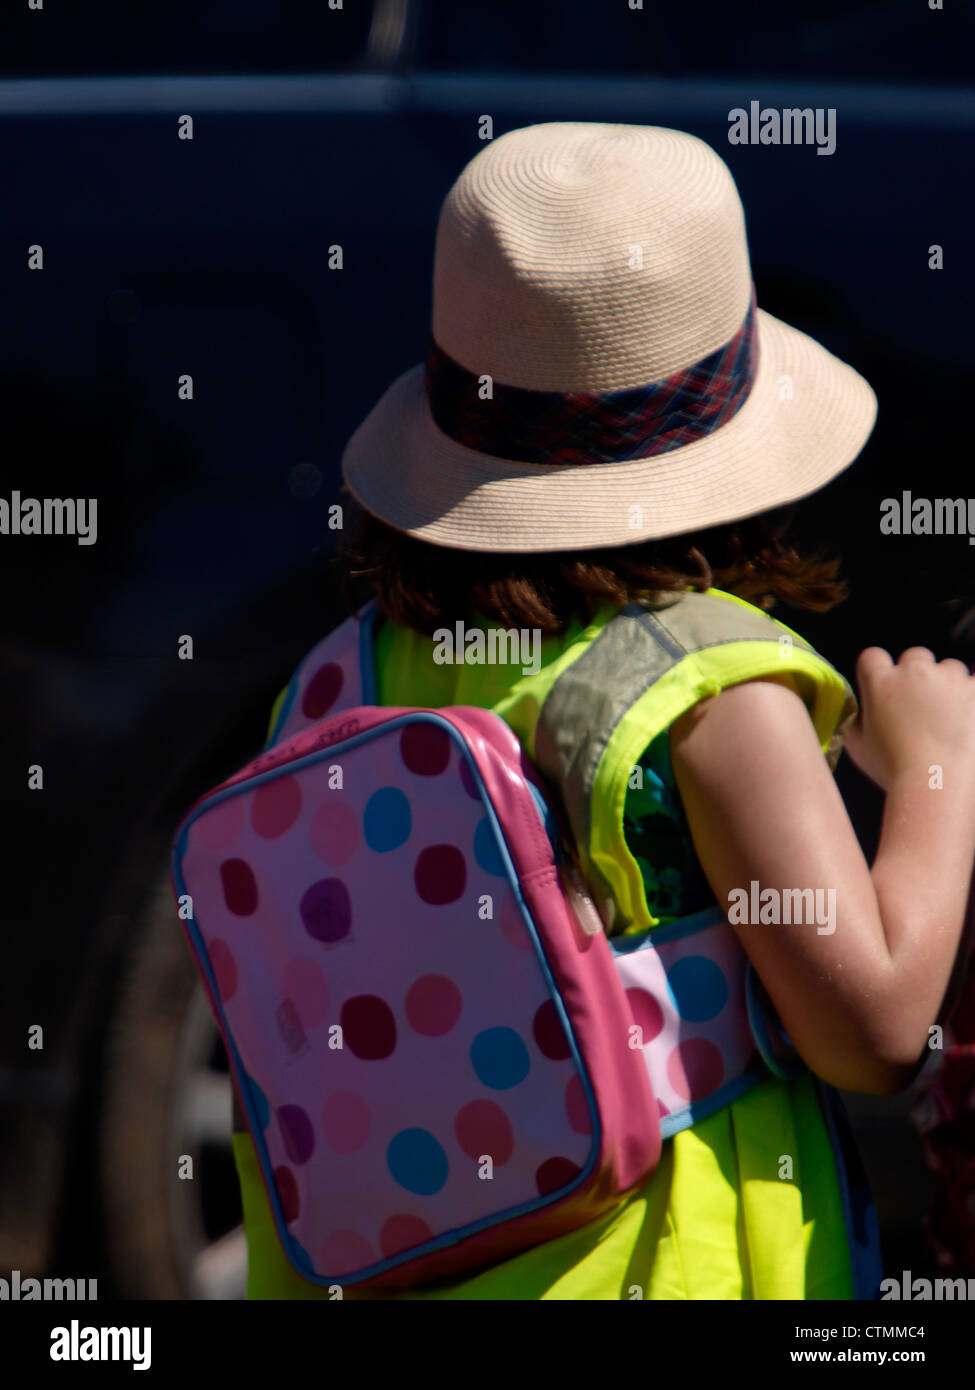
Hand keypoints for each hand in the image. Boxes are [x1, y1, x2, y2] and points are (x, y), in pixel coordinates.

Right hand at [843, 647, 974, 792]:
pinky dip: (972, 698)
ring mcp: (949, 678)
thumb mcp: (857, 747)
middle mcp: (914, 671)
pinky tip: (967, 721)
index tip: (884, 690)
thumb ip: (852, 719)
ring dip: (949, 685)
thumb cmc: (895, 771)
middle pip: (914, 657)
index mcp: (880, 682)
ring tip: (950, 719)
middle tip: (921, 709)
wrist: (938, 785)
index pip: (872, 657)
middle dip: (917, 677)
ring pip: (950, 668)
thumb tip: (856, 708)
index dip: (878, 672)